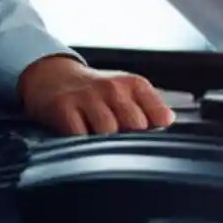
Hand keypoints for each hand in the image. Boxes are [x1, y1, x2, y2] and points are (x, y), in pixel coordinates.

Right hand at [18, 55, 175, 134]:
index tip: (150, 138)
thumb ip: (149, 108)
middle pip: (135, 126)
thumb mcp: (127, 91)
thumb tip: (168, 122)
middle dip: (130, 139)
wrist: (54, 78)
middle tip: (121, 143)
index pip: (159, 115)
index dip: (156, 132)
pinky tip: (82, 141)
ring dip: (105, 144)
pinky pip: (80, 136)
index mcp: (133, 85)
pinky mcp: (64, 108)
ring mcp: (88, 97)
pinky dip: (83, 144)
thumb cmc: (96, 91)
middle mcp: (113, 88)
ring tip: (100, 142)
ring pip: (108, 132)